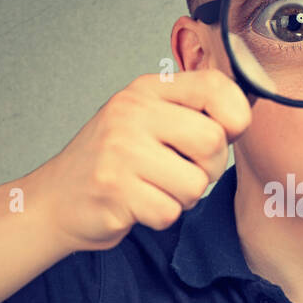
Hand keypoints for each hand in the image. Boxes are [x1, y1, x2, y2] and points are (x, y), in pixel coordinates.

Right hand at [31, 69, 251, 252]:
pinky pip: (170, 212)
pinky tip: (138, 205)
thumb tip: (247, 113)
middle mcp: (132, 113)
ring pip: (196, 184)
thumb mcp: (147, 120)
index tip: (227, 133)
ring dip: (184, 197)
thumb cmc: (113, 163)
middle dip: (209, 168)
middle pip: (213, 141)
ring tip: (154, 188)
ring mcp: (120, 151)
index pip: (215, 85)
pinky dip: (160, 216)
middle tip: (182, 172)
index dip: (236, 115)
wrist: (55, 200)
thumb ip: (191, 111)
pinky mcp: (114, 190)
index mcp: (146, 90)